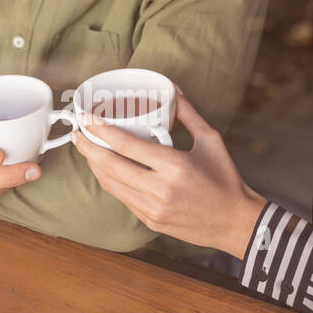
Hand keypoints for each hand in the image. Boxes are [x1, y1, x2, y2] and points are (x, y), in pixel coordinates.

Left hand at [72, 90, 265, 257]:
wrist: (235, 222)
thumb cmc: (225, 179)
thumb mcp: (210, 140)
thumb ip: (188, 114)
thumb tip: (174, 90)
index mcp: (174, 166)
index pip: (127, 146)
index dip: (101, 131)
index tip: (87, 119)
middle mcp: (160, 189)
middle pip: (111, 166)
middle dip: (88, 148)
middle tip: (77, 133)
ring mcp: (153, 209)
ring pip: (111, 185)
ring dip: (94, 166)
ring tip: (86, 150)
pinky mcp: (151, 221)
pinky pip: (123, 198)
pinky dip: (111, 182)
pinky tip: (105, 170)